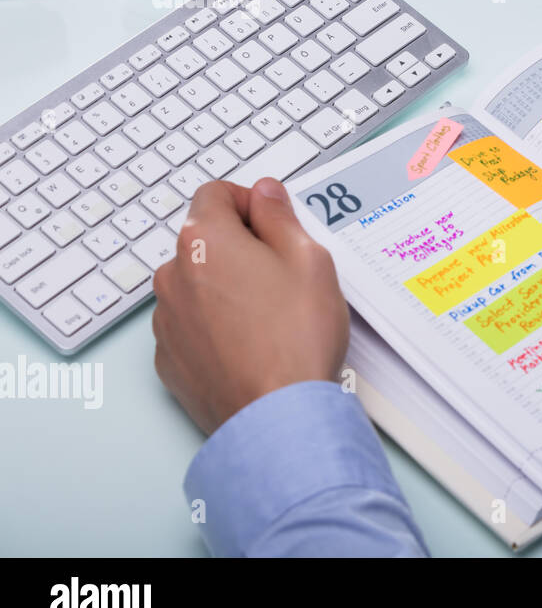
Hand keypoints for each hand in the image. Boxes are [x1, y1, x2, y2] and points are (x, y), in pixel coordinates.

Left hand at [153, 178, 348, 433]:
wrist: (278, 415)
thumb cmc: (297, 338)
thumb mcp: (309, 259)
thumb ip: (280, 215)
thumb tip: (264, 193)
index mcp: (204, 240)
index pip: (215, 193)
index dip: (251, 203)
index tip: (274, 224)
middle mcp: (173, 275)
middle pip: (205, 241)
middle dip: (240, 248)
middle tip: (283, 275)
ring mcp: (166, 321)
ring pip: (197, 284)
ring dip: (226, 288)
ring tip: (269, 316)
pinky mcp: (168, 359)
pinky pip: (191, 326)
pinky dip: (215, 326)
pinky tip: (251, 344)